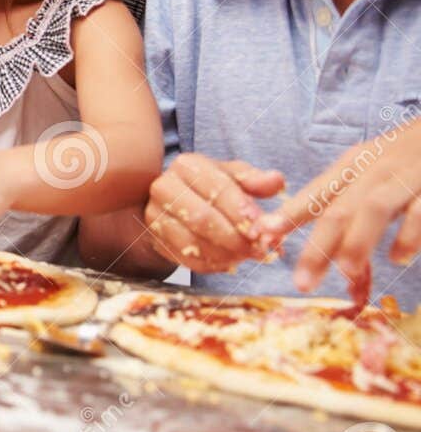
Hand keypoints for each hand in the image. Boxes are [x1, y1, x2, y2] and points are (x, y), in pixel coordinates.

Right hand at [143, 154, 283, 273]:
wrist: (176, 203)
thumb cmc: (211, 187)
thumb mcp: (233, 177)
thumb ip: (254, 180)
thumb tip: (276, 181)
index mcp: (187, 165)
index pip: (217, 189)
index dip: (243, 211)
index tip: (264, 228)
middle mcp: (164, 187)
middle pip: (202, 218)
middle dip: (235, 238)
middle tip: (259, 250)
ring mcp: (154, 215)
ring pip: (192, 241)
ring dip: (225, 254)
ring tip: (247, 257)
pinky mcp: (155, 239)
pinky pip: (184, 259)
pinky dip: (212, 265)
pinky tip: (230, 263)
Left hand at [257, 122, 420, 301]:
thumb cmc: (406, 156)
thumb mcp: (370, 168)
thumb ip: (346, 201)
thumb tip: (317, 244)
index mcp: (353, 165)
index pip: (315, 193)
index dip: (288, 214)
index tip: (262, 234)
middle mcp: (373, 170)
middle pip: (338, 208)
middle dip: (318, 246)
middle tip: (302, 282)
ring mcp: (404, 177)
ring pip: (373, 208)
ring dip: (358, 240)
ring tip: (345, 270)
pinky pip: (419, 210)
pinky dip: (407, 234)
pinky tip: (397, 257)